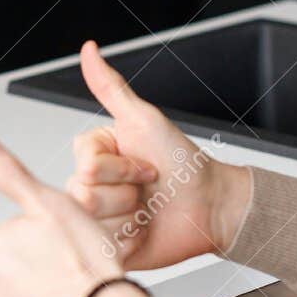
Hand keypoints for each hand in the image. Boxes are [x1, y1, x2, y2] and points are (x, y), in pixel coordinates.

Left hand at [0, 129, 144, 296]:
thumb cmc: (85, 265)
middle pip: (21, 267)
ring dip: (49, 296)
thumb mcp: (49, 202)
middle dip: (44, 266)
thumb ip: (8, 171)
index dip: (46, 235)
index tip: (66, 242)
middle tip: (74, 267)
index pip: (17, 233)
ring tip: (77, 292)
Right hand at [68, 41, 251, 268]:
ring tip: (147, 210)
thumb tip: (89, 49)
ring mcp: (98, 217)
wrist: (211, 206)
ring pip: (95, 223)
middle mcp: (90, 186)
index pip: (85, 165)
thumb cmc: (182, 162)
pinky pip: (105, 247)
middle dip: (126, 193)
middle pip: (85, 196)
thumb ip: (110, 87)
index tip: (146, 164)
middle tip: (149, 188)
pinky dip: (130, 240)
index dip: (120, 168)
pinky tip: (144, 231)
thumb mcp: (144, 120)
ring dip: (130, 218)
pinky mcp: (109, 246)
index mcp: (93, 155)